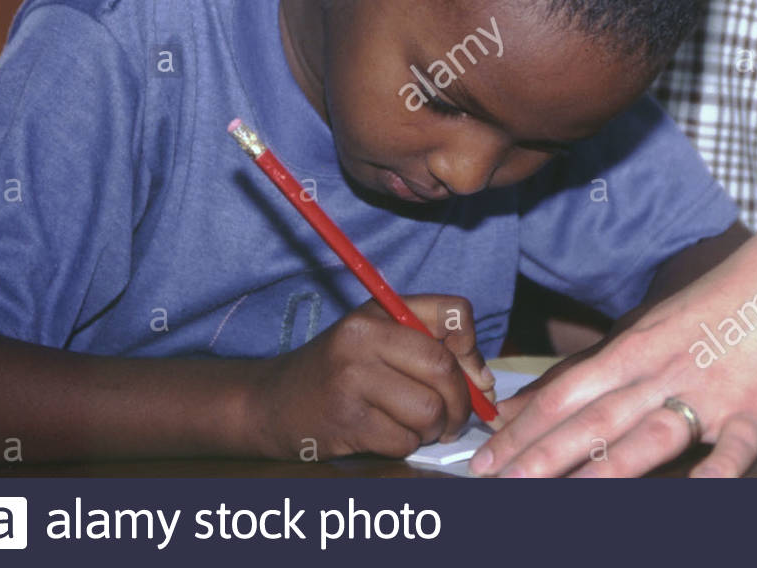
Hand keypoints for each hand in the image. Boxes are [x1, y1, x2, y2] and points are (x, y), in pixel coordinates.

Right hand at [244, 294, 493, 458]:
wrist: (272, 402)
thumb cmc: (337, 370)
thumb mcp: (378, 338)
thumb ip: (432, 348)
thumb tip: (484, 382)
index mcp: (379, 312)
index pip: (454, 313)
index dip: (473, 347)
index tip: (472, 373)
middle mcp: (364, 338)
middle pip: (444, 370)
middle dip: (461, 402)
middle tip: (455, 417)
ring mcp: (352, 380)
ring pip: (429, 410)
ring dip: (434, 428)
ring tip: (419, 426)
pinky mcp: (346, 421)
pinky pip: (404, 440)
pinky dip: (407, 445)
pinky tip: (389, 435)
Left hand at [471, 223, 756, 476]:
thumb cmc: (715, 306)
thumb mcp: (648, 329)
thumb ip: (593, 372)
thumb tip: (528, 404)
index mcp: (634, 351)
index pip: (565, 395)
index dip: (522, 430)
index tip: (482, 460)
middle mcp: (662, 372)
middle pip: (594, 418)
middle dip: (542, 455)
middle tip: (497, 483)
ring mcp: (710, 392)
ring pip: (650, 434)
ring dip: (605, 470)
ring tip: (564, 498)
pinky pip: (733, 447)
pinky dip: (716, 471)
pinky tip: (699, 493)